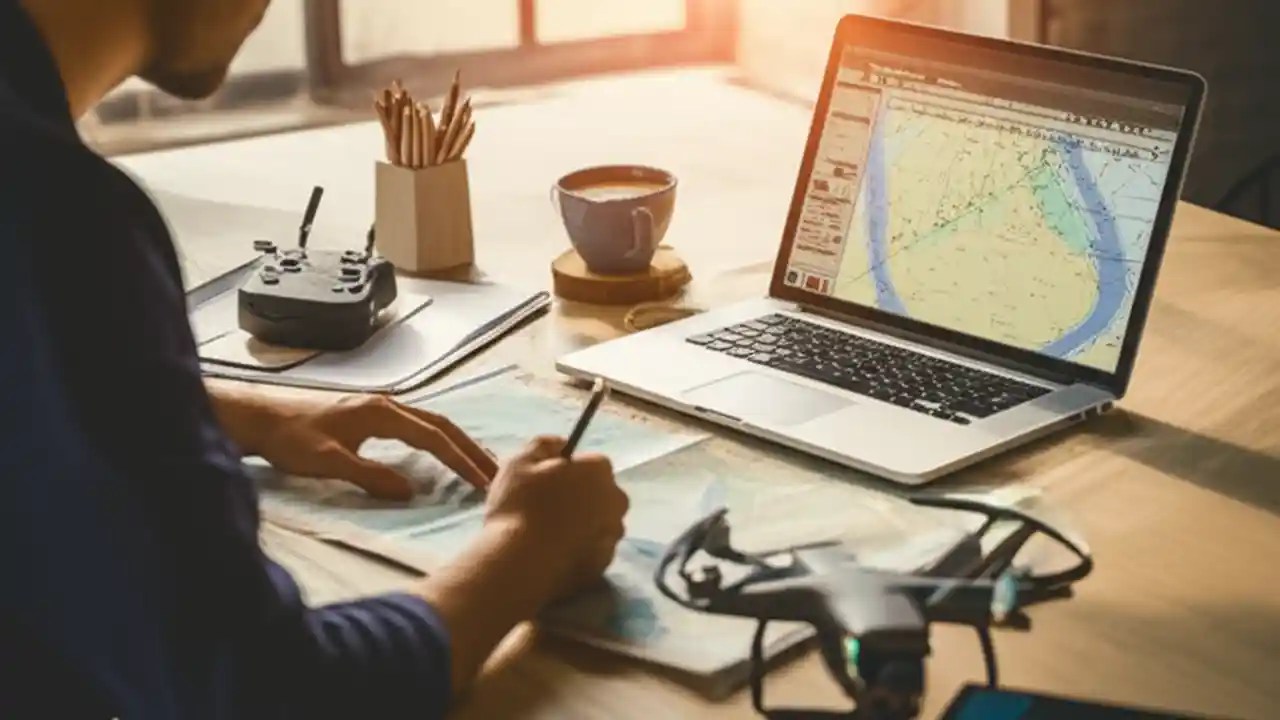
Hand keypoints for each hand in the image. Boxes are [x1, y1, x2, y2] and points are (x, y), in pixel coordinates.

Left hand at [209, 385, 496, 499]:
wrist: (259, 418)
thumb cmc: (290, 439)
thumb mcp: (328, 461)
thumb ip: (369, 476)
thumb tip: (410, 491)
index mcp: (382, 413)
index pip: (434, 437)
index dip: (460, 460)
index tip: (482, 482)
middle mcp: (387, 405)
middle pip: (442, 425)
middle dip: (470, 449)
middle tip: (496, 473)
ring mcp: (379, 407)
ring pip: (431, 423)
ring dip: (457, 443)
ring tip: (479, 464)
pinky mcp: (370, 415)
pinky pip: (418, 426)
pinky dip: (439, 440)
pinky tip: (442, 453)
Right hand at [484, 436, 628, 601]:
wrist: (522, 565)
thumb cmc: (519, 507)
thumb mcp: (518, 463)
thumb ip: (543, 444)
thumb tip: (562, 443)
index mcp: (599, 471)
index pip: (592, 463)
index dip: (570, 471)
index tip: (548, 482)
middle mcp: (616, 500)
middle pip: (601, 493)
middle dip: (582, 497)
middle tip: (548, 508)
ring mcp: (614, 534)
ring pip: (600, 522)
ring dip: (583, 524)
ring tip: (550, 535)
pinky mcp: (605, 564)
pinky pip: (594, 549)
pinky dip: (581, 549)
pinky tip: (556, 555)